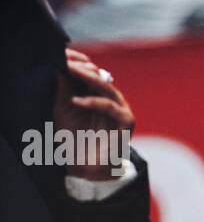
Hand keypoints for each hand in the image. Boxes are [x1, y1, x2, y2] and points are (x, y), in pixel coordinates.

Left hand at [54, 48, 135, 181]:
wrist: (86, 167)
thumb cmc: (75, 139)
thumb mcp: (64, 108)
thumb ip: (64, 88)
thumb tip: (59, 64)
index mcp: (98, 93)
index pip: (90, 71)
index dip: (77, 62)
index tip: (58, 54)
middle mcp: (111, 98)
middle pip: (98, 75)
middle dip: (81, 66)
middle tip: (65, 59)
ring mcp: (121, 109)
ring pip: (106, 86)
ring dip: (87, 77)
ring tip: (70, 70)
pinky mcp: (126, 121)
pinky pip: (110, 106)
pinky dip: (93, 102)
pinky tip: (76, 100)